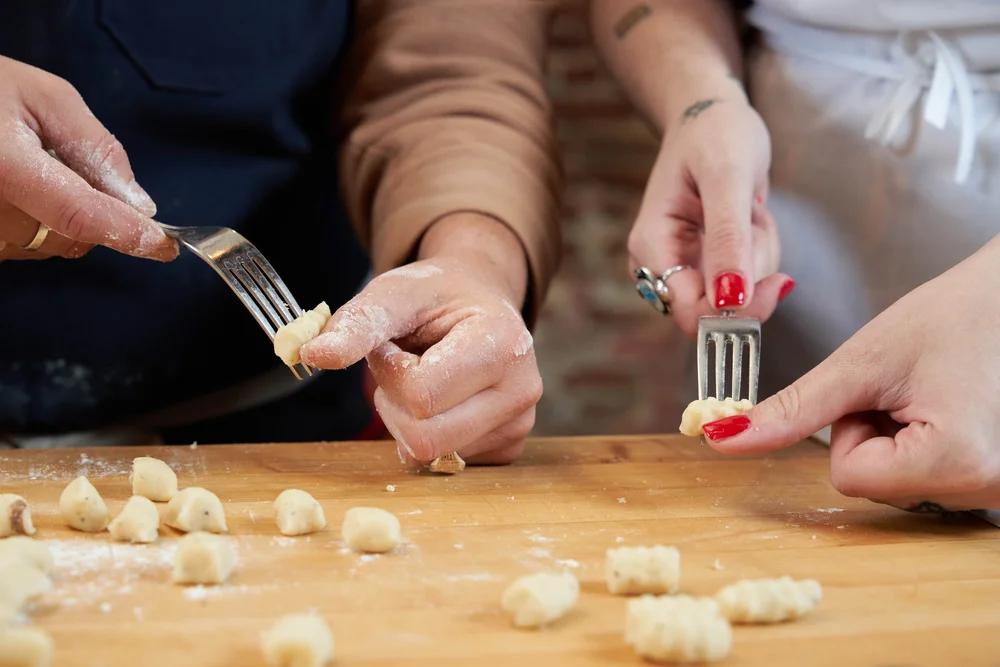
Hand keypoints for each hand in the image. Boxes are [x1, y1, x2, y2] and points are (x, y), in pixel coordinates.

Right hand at [0, 56, 175, 261]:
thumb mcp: (42, 95)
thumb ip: (95, 146)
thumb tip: (138, 202)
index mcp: (4, 167)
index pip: (80, 214)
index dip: (127, 233)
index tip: (163, 246)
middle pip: (73, 237)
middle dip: (94, 211)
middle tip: (65, 164)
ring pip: (50, 246)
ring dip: (61, 218)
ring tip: (30, 168)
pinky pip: (23, 247)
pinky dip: (36, 223)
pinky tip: (15, 188)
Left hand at [300, 213, 539, 464]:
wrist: (478, 301)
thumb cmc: (438, 296)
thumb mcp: (395, 294)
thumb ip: (357, 324)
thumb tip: (312, 355)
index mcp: (503, 344)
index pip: (421, 395)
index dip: (389, 372)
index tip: (394, 345)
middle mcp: (521, 390)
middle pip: (425, 437)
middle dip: (394, 403)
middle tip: (403, 366)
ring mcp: (519, 424)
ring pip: (431, 455)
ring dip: (407, 420)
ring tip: (423, 379)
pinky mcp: (508, 447)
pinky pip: (444, 463)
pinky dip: (427, 434)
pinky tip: (441, 401)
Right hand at [629, 82, 791, 335]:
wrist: (712, 115)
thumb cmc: (714, 135)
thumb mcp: (727, 178)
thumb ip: (727, 239)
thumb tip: (729, 302)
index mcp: (651, 248)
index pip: (691, 314)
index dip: (736, 310)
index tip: (779, 280)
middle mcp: (660, 266)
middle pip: (719, 309)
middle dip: (752, 267)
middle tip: (754, 217)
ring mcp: (683, 267)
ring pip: (740, 294)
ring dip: (760, 251)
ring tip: (750, 207)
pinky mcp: (705, 265)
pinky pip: (747, 278)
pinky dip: (760, 249)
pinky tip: (749, 216)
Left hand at [700, 236, 999, 511]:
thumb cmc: (953, 315)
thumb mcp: (861, 362)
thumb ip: (791, 410)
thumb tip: (720, 438)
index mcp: (956, 462)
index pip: (849, 478)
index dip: (853, 430)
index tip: (886, 392)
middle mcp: (989, 490)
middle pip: (876, 487)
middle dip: (880, 437)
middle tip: (918, 390)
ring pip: (902, 487)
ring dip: (904, 443)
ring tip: (940, 396)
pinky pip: (936, 484)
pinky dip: (930, 451)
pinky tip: (955, 411)